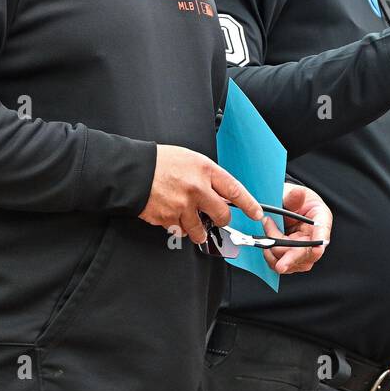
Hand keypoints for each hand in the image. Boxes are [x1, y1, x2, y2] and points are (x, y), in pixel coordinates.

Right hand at [140, 145, 261, 244]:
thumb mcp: (190, 160)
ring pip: (201, 230)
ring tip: (192, 221)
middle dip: (222, 220)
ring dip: (199, 230)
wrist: (133, 171)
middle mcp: (197, 189)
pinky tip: (172, 215)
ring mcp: (183, 206)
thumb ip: (207, 176)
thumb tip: (220, 193)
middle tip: (217, 218)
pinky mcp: (168, 219)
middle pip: (222, 215)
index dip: (249, 204)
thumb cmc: (160, 162)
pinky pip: (180, 231)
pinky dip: (178, 227)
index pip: (235, 190)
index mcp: (205, 170)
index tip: (256, 213)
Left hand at [260, 182, 331, 274]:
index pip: (323, 230)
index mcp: (321, 218)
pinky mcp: (292, 257)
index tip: (317, 249)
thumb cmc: (294, 200)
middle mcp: (315, 237)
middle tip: (280, 265)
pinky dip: (272, 259)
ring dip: (276, 254)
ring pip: (294, 262)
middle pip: (307, 253)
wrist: (286, 207)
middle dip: (292, 259)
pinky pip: (284, 265)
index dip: (320, 240)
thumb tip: (297, 193)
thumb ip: (294, 196)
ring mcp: (304, 250)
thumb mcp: (294, 194)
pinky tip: (266, 247)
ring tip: (266, 237)